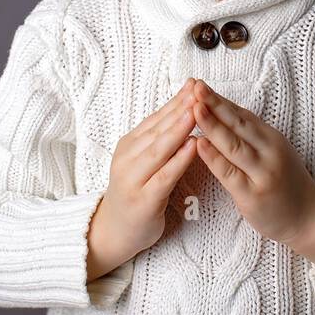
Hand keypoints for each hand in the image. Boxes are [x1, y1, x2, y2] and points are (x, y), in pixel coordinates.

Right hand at [91, 79, 199, 268]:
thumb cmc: (137, 192)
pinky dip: (179, 160)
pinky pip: (164, 176)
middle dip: (180, 108)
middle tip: (199, 90)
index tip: (195, 83)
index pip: (156, 118)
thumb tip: (184, 108)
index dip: (176, 100)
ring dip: (179, 129)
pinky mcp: (144, 200)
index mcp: (130, 144)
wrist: (115, 231)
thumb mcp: (144, 161)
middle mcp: (128, 158)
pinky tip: (194, 147)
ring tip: (197, 111)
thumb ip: (160, 139)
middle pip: (158, 129)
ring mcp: (133, 178)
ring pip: (159, 149)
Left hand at [189, 79, 314, 245]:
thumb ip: (250, 135)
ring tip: (194, 108)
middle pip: (238, 124)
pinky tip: (200, 145)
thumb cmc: (284, 183)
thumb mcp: (272, 152)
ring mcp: (262, 173)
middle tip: (195, 88)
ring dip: (213, 125)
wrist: (309, 217)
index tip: (199, 84)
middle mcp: (269, 152)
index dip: (220, 99)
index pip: (242, 114)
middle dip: (215, 104)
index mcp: (271, 138)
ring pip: (234, 145)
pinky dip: (214, 157)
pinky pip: (230, 173)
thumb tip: (220, 110)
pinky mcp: (252, 195)